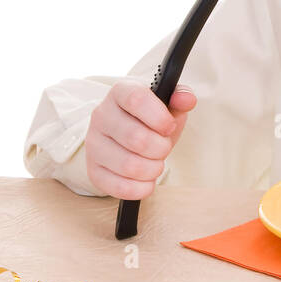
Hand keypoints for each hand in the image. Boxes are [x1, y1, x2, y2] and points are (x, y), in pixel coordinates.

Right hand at [86, 80, 195, 198]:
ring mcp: (93, 144)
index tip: (169, 126)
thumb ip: (181, 98)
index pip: (136, 99)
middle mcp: (101, 115)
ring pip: (129, 165)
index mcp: (120, 93)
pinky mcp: (93, 170)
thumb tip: (187, 99)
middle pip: (136, 138)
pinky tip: (147, 180)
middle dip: (160, 148)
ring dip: (153, 169)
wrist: (129, 138)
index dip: (160, 117)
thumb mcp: (168, 105)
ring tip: (156, 163)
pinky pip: (119, 186)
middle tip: (164, 147)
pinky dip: (141, 188)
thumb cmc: (151, 119)